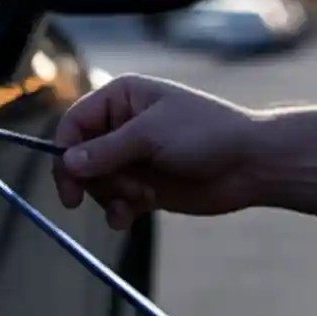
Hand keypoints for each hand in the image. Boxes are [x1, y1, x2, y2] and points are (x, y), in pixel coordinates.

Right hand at [54, 74, 260, 228]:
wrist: (251, 164)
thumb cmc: (206, 133)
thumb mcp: (151, 135)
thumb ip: (106, 150)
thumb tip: (67, 162)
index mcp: (121, 98)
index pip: (74, 124)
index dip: (65, 152)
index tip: (69, 182)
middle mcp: (122, 126)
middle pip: (80, 158)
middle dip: (94, 179)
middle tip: (114, 194)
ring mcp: (133, 159)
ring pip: (96, 184)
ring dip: (110, 196)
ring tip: (142, 198)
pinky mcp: (144, 188)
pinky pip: (114, 203)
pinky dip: (118, 212)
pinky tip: (131, 216)